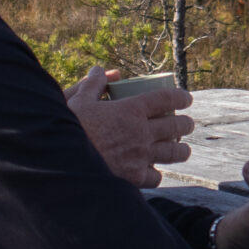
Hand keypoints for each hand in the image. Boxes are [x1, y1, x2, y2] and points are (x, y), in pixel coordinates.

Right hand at [65, 66, 196, 188]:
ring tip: (183, 150)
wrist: (60, 161)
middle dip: (186, 124)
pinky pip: (156, 176)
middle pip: (176, 126)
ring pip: (173, 153)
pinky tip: (155, 171)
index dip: (181, 97)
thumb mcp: (78, 100)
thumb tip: (101, 71)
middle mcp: (141, 132)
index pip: (166, 98)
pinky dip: (157, 173)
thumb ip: (92, 84)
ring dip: (182, 150)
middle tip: (188, 124)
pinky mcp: (133, 177)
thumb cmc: (68, 127)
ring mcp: (140, 156)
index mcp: (130, 110)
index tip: (187, 99)